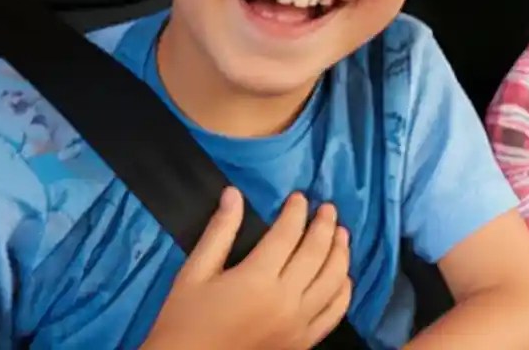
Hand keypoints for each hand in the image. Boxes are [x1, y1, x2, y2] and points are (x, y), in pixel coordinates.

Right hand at [142, 188, 352, 349]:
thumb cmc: (184, 321)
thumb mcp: (194, 273)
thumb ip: (219, 232)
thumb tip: (234, 194)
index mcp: (256, 279)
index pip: (288, 234)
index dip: (296, 212)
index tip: (300, 198)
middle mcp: (285, 300)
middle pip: (317, 253)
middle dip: (325, 225)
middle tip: (328, 209)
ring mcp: (299, 323)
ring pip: (334, 280)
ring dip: (341, 252)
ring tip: (341, 234)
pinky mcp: (304, 342)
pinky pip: (335, 312)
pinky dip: (344, 290)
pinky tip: (343, 276)